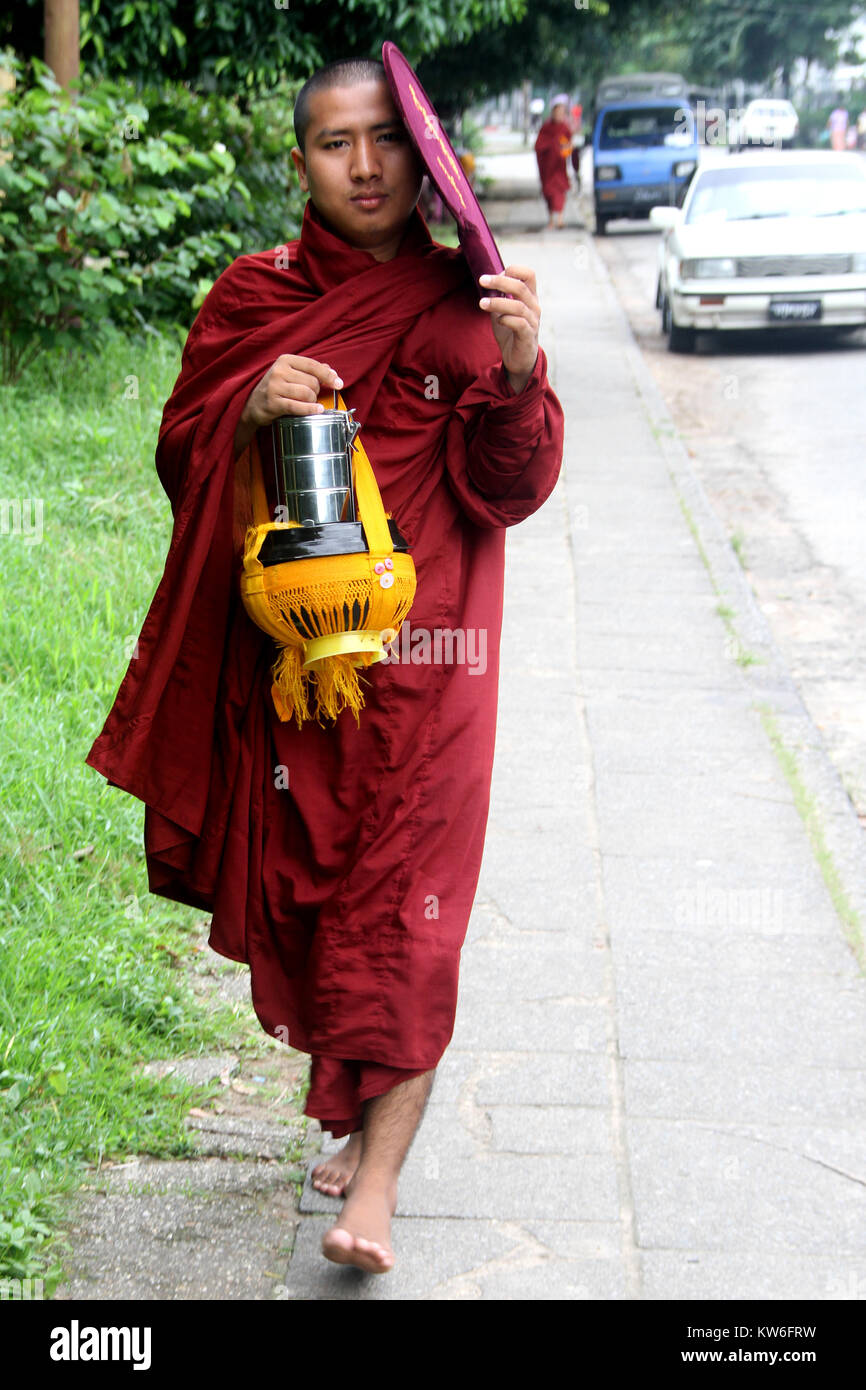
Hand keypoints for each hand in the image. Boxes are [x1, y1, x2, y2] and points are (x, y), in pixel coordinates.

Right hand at [234, 355, 343, 457]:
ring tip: (306, 404)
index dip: (328, 375)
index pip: (313, 365)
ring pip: (307, 394)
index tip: (339, 383)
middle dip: (316, 392)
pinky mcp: (273, 403)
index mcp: (285, 360)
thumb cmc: (276, 388)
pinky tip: (318, 410)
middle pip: (312, 382)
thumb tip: (330, 370)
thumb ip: (310, 370)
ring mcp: (275, 386)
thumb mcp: (290, 374)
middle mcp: (279, 371)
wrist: (252, 404)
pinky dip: (310, 409)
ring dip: (312, 401)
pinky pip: (297, 406)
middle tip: (310, 397)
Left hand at [478, 266, 539, 393]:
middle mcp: (534, 306)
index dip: (512, 270)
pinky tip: (497, 321)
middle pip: (521, 286)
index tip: (494, 276)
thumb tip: (487, 280)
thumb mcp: (502, 310)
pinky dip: (506, 319)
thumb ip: (498, 296)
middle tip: (482, 281)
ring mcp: (533, 321)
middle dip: (500, 281)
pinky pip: (519, 323)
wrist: (518, 359)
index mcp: (529, 297)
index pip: (528, 274)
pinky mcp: (528, 336)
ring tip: (482, 303)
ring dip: (498, 302)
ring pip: (518, 306)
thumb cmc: (510, 331)